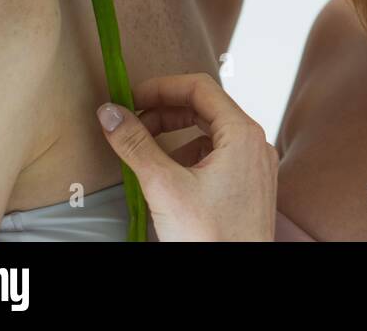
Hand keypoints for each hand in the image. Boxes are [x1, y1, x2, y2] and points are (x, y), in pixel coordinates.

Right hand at [96, 72, 277, 240]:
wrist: (235, 279)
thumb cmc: (210, 237)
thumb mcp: (164, 186)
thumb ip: (135, 144)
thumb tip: (110, 112)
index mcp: (243, 133)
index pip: (200, 87)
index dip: (161, 88)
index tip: (129, 99)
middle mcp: (256, 144)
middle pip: (206, 108)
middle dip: (165, 112)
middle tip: (131, 125)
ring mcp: (256, 166)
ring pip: (211, 133)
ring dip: (175, 135)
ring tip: (145, 152)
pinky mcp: (250, 186)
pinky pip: (219, 157)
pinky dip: (190, 157)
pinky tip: (169, 177)